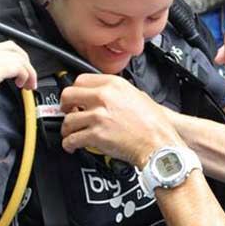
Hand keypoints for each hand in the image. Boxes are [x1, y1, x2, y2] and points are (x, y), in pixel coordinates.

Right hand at [0, 41, 36, 129]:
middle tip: (30, 79)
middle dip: (28, 65)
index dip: (22, 58)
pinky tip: (20, 85)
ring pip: (19, 59)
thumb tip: (14, 68)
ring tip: (27, 85)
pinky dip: (24, 76)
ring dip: (29, 73)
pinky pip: (16, 68)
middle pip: (16, 50)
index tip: (26, 71)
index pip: (9, 46)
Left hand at [59, 74, 181, 165]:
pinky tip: (72, 145)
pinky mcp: (96, 135)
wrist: (159, 144)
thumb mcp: (139, 96)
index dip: (75, 91)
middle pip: (68, 95)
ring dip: (68, 129)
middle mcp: (104, 97)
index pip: (81, 80)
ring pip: (68, 120)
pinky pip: (72, 139)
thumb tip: (105, 94)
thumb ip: (118, 92)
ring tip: (72, 133)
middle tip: (67, 112)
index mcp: (114, 84)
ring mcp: (98, 116)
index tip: (75, 98)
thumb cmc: (155, 125)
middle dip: (64, 106)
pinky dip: (69, 144)